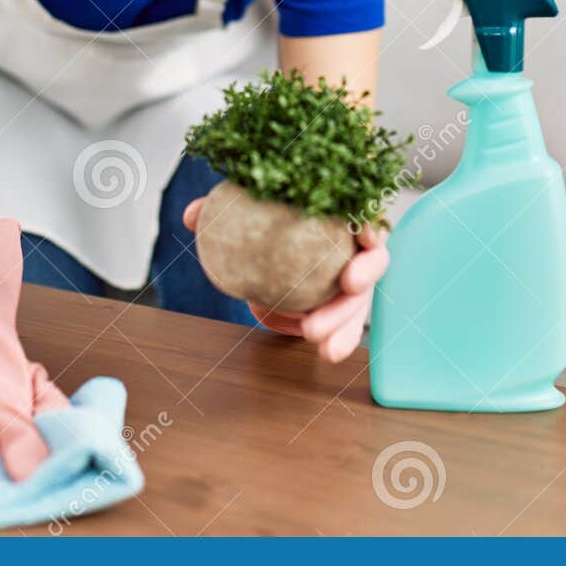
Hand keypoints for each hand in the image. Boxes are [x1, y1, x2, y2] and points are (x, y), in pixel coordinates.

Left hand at [182, 198, 389, 362]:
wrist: (274, 262)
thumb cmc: (270, 229)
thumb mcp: (248, 215)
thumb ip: (223, 212)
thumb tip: (192, 215)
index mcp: (340, 216)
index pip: (363, 212)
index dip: (370, 220)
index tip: (364, 231)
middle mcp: (355, 250)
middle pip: (373, 260)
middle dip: (365, 272)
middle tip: (348, 283)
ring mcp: (354, 285)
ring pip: (360, 302)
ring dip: (345, 320)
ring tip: (318, 335)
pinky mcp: (346, 313)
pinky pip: (347, 328)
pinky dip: (339, 341)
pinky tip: (327, 353)